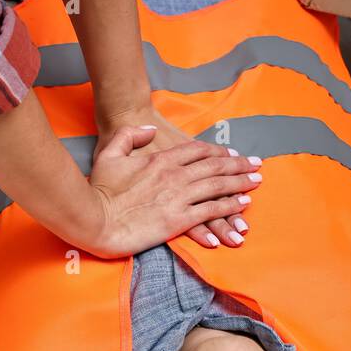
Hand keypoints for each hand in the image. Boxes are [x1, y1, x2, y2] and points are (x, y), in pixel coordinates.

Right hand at [84, 125, 262, 257]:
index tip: (231, 154)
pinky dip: (229, 207)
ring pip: (218, 186)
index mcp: (160, 158)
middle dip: (238, 165)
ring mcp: (178, 197)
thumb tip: (148, 130)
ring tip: (256, 182)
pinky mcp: (178, 220)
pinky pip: (211, 211)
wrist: (94, 218)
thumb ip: (130, 136)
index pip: (197, 151)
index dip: (217, 152)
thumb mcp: (110, 153)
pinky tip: (243, 205)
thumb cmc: (98, 189)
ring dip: (240, 183)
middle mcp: (174, 175)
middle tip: (256, 165)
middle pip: (214, 166)